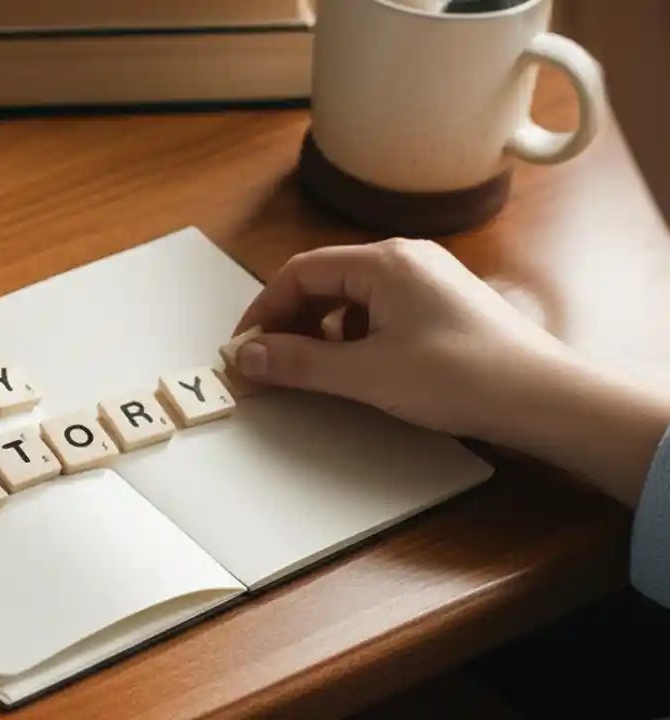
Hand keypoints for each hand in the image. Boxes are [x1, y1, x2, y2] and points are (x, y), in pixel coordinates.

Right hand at [227, 238, 669, 506]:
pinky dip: (354, 337)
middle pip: (324, 281)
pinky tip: (359, 369)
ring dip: (321, 332)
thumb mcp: (366, 373)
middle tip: (269, 364)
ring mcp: (428, 280)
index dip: (264, 311)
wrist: (545, 398)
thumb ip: (299, 363)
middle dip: (289, 322)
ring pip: (351, 298)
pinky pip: (380, 311)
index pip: (300, 272)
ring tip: (311, 371)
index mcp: (384, 261)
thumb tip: (248, 357)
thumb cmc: (462, 376)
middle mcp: (405, 258)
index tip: (244, 349)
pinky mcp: (443, 306)